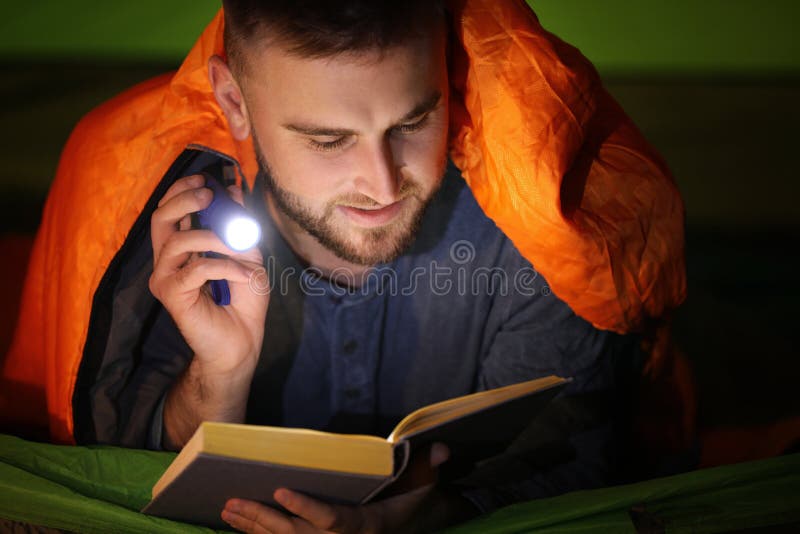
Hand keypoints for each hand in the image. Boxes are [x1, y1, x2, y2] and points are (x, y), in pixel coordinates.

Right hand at [149, 174, 268, 376]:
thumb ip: (239, 227)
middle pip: (159, 219)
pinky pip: (196, 269)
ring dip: (218, 240)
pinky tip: (244, 276)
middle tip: (208, 195)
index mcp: (182, 250)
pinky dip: (226, 267)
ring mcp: (165, 278)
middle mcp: (167, 261)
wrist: (242, 343)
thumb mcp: (248, 256)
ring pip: (179, 242)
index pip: (168, 212)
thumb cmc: (243, 302)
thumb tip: (234, 191)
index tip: (205, 180)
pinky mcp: (170, 295)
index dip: (181, 191)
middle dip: (184, 201)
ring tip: (243, 252)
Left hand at [220, 443, 466, 533]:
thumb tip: (440, 449)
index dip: (306, 509)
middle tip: (233, 500)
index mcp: (367, 526)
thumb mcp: (426, 485)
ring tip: (227, 508)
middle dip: (264, 519)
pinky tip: (237, 523)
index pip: (333, 522)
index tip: (281, 490)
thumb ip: (428, 467)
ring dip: (254, 527)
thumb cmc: (412, 501)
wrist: (408, 528)